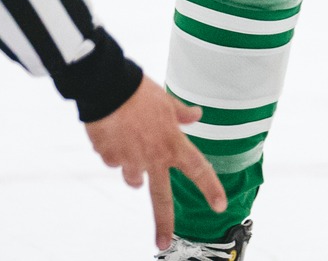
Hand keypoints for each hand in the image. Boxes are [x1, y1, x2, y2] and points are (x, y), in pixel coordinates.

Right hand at [83, 76, 227, 251]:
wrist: (107, 85)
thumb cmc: (139, 90)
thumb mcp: (167, 101)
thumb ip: (181, 114)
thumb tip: (196, 115)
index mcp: (172, 143)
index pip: (198, 169)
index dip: (210, 188)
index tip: (220, 205)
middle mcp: (152, 158)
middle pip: (160, 198)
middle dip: (162, 224)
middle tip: (163, 242)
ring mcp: (129, 161)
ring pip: (132, 179)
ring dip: (132, 169)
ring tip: (129, 142)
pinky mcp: (108, 158)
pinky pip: (113, 161)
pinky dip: (114, 152)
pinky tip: (112, 132)